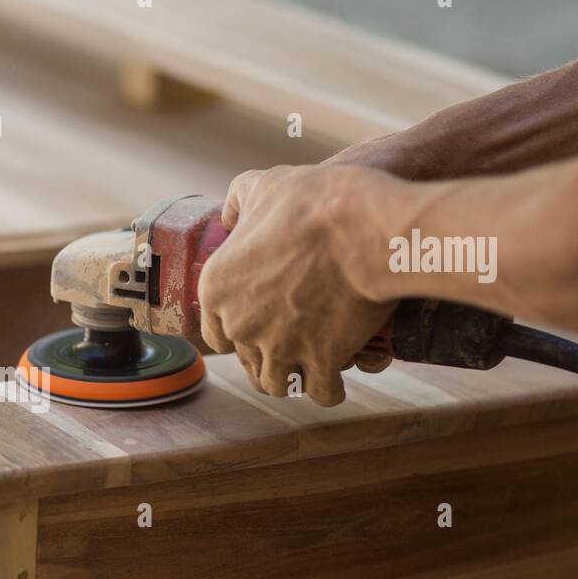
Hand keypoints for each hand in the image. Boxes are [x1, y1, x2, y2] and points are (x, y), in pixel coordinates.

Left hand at [198, 164, 398, 406]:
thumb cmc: (312, 203)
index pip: (216, 333)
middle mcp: (240, 324)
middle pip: (247, 360)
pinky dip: (327, 391)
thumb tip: (230, 215)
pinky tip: (334, 383)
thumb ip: (239, 201)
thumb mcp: (263, 185)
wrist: (361, 227)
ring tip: (305, 369)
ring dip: (290, 377)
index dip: (235, 331)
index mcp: (217, 289)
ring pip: (277, 383)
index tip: (255, 327)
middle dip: (265, 356)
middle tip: (286, 346)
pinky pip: (320, 393)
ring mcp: (278, 347)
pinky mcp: (320, 361)